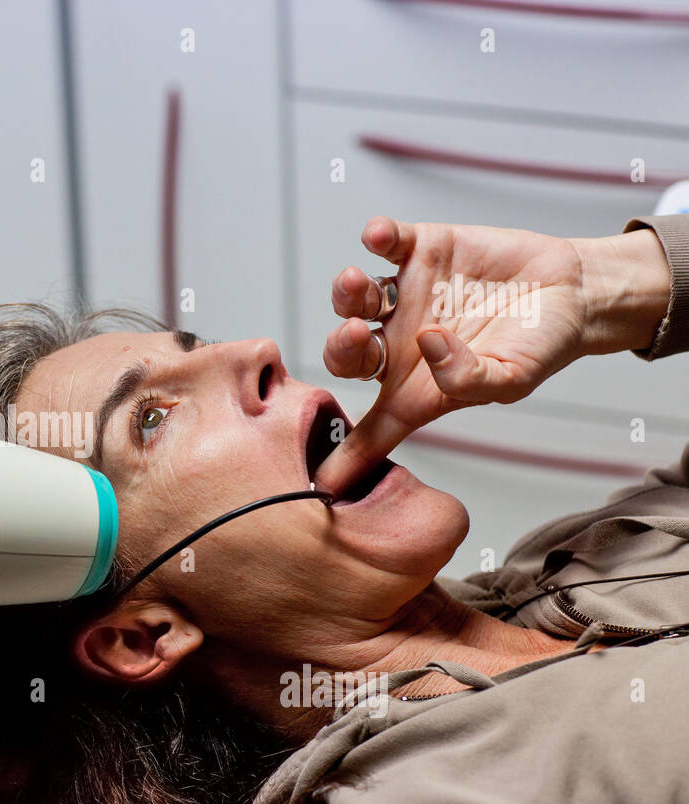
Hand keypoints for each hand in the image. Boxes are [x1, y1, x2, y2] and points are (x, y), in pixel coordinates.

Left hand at [313, 216, 666, 497]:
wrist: (573, 293)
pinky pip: (388, 242)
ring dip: (346, 290)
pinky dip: (379, 235)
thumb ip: (468, 379)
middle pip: (346, 354)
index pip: (370, 426)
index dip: (344, 452)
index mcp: (413, 386)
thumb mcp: (512, 379)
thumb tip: (429, 345)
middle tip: (356, 335)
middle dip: (341, 347)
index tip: (320, 478)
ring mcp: (405, 296)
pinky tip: (379, 235)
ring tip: (358, 282)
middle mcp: (398, 343)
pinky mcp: (421, 251)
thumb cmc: (538, 347)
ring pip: (355, 297)